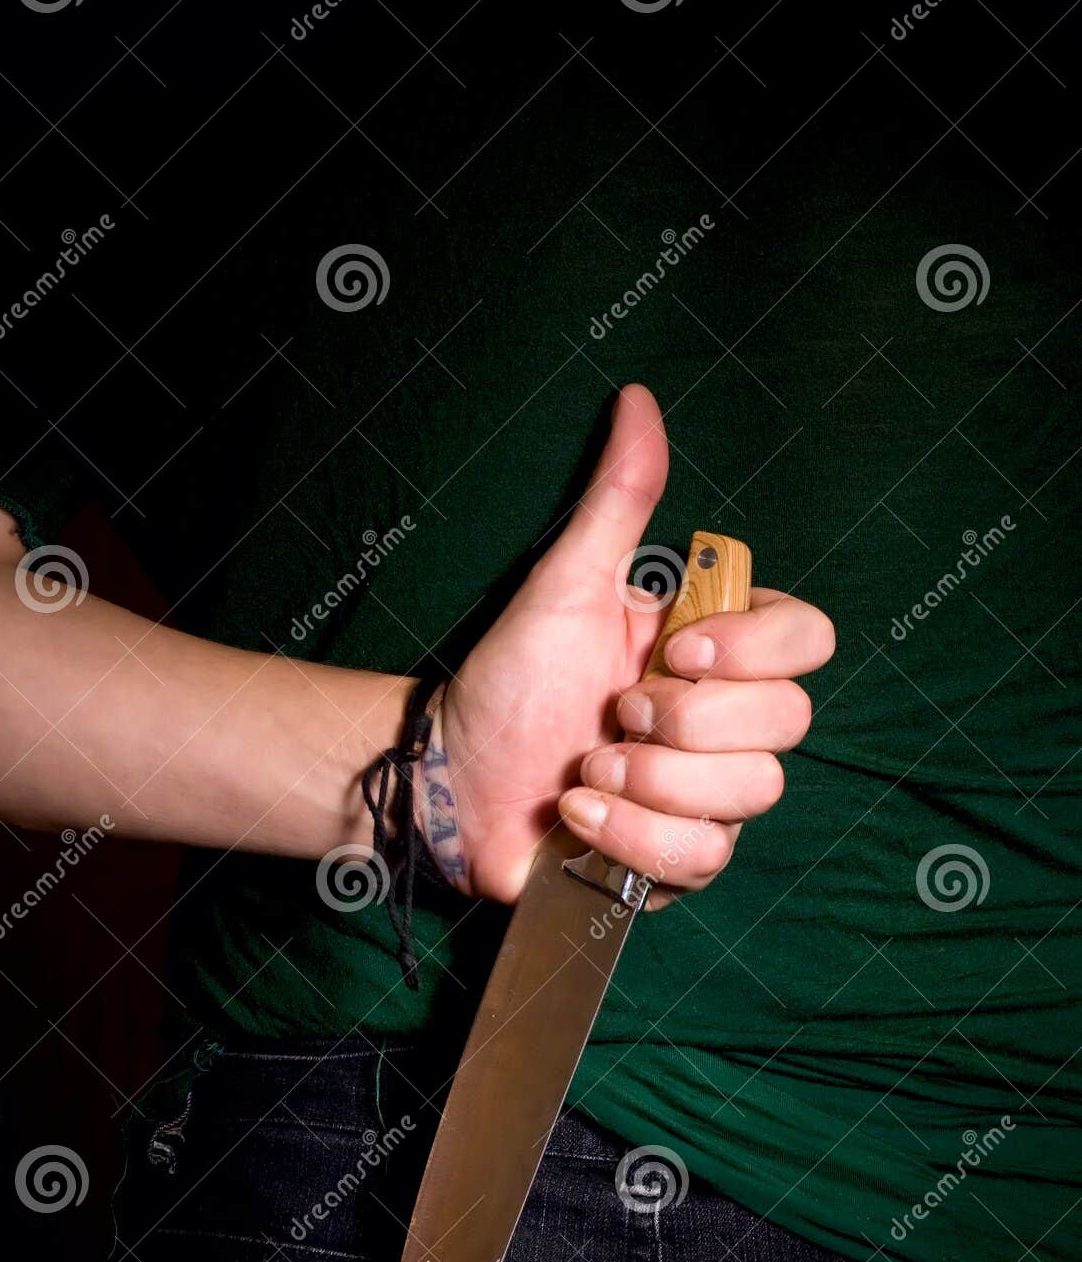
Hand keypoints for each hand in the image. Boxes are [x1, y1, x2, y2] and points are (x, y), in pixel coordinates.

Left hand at [423, 384, 834, 903]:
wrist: (453, 777)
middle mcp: (727, 724)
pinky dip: (632, 836)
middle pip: (789, 723)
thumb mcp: (564, 585)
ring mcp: (711, 797)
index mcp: (716, 652)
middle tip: (615, 712)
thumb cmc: (509, 680)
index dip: (752, 651)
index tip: (670, 651)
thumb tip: (638, 400)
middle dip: (686, 722)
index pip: (808, 641)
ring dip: (653, 782)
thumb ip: (618, 502)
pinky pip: (705, 858)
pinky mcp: (682, 860)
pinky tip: (578, 817)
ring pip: (753, 793)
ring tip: (586, 769)